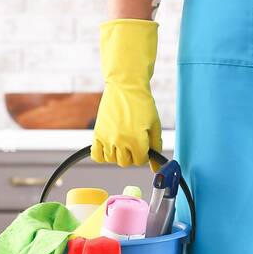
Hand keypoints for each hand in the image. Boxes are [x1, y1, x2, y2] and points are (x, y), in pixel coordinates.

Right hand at [92, 19, 162, 166]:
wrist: (125, 85)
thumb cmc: (142, 104)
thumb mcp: (154, 125)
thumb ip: (156, 147)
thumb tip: (156, 168)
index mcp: (137, 140)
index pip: (140, 161)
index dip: (144, 154)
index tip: (143, 144)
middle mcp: (121, 141)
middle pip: (125, 162)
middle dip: (131, 154)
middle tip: (132, 140)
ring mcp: (107, 138)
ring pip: (112, 160)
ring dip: (118, 154)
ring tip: (122, 140)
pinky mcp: (97, 133)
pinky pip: (96, 155)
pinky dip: (102, 155)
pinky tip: (109, 146)